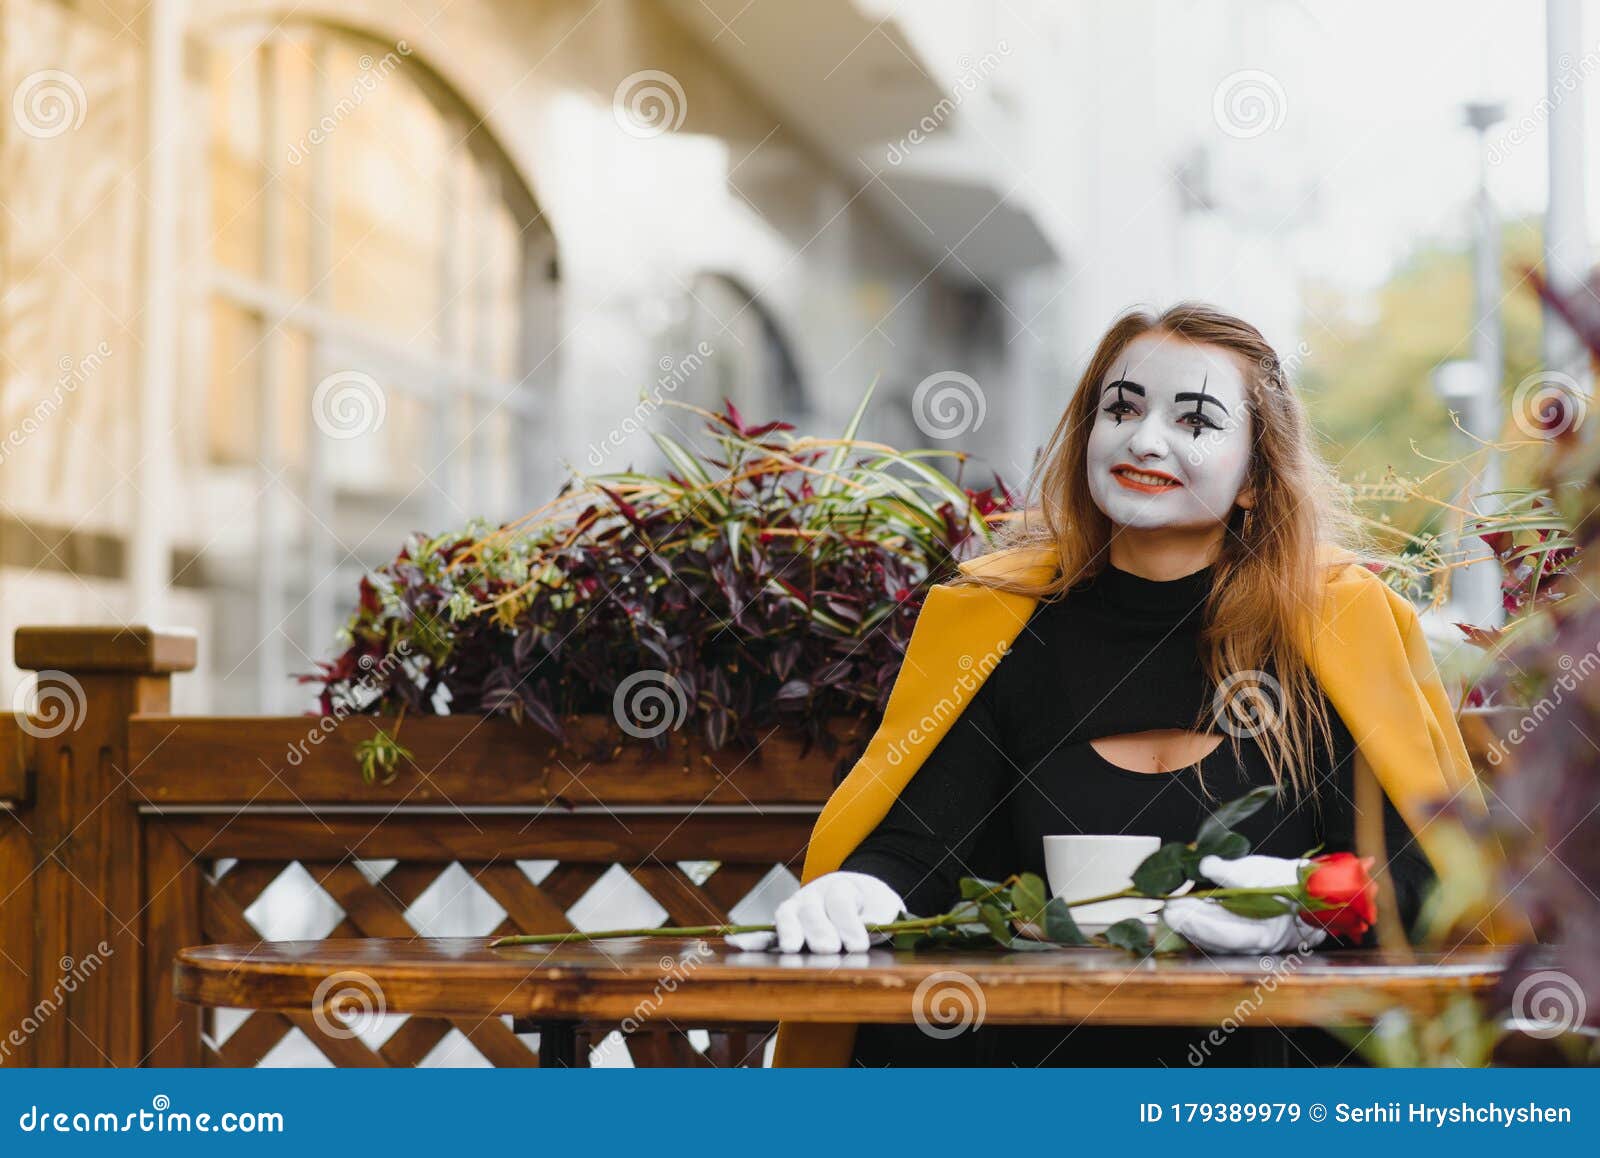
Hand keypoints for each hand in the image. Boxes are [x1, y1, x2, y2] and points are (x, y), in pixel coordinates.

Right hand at [725, 871, 905, 952]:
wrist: (858, 898)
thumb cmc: (871, 905)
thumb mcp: (884, 906)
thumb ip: (878, 915)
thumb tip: (870, 926)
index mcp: (840, 886)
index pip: (840, 900)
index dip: (848, 921)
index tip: (859, 945)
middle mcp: (812, 895)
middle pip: (810, 909)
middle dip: (818, 929)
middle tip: (828, 948)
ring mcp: (794, 909)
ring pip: (786, 915)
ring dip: (789, 932)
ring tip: (793, 949)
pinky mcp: (784, 928)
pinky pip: (766, 932)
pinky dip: (752, 938)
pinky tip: (738, 944)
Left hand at [1161, 854, 1326, 955]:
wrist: (1312, 891)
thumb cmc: (1289, 881)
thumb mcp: (1262, 870)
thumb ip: (1233, 872)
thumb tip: (1206, 866)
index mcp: (1266, 933)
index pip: (1226, 935)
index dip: (1198, 924)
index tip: (1174, 909)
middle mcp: (1257, 946)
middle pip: (1216, 941)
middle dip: (1188, 925)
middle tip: (1166, 910)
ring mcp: (1251, 944)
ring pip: (1215, 941)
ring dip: (1192, 926)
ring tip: (1172, 909)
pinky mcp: (1245, 937)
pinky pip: (1219, 936)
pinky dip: (1202, 925)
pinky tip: (1187, 913)